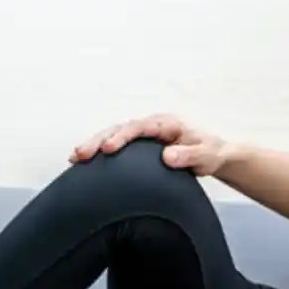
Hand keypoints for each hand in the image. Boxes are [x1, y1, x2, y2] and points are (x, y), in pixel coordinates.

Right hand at [69, 115, 229, 175]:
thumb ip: (190, 155)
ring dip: (93, 145)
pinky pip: (115, 145)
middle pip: (119, 128)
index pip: (140, 127)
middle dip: (98, 140)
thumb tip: (167, 156)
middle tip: (80, 154)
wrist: (213, 154)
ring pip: (113, 135)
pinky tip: (82, 164)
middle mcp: (151, 125)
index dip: (122, 137)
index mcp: (166, 124)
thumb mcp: (207, 156)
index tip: (108, 149)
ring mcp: (143, 135)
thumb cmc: (211, 153)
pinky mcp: (138, 146)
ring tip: (74, 158)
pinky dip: (99, 153)